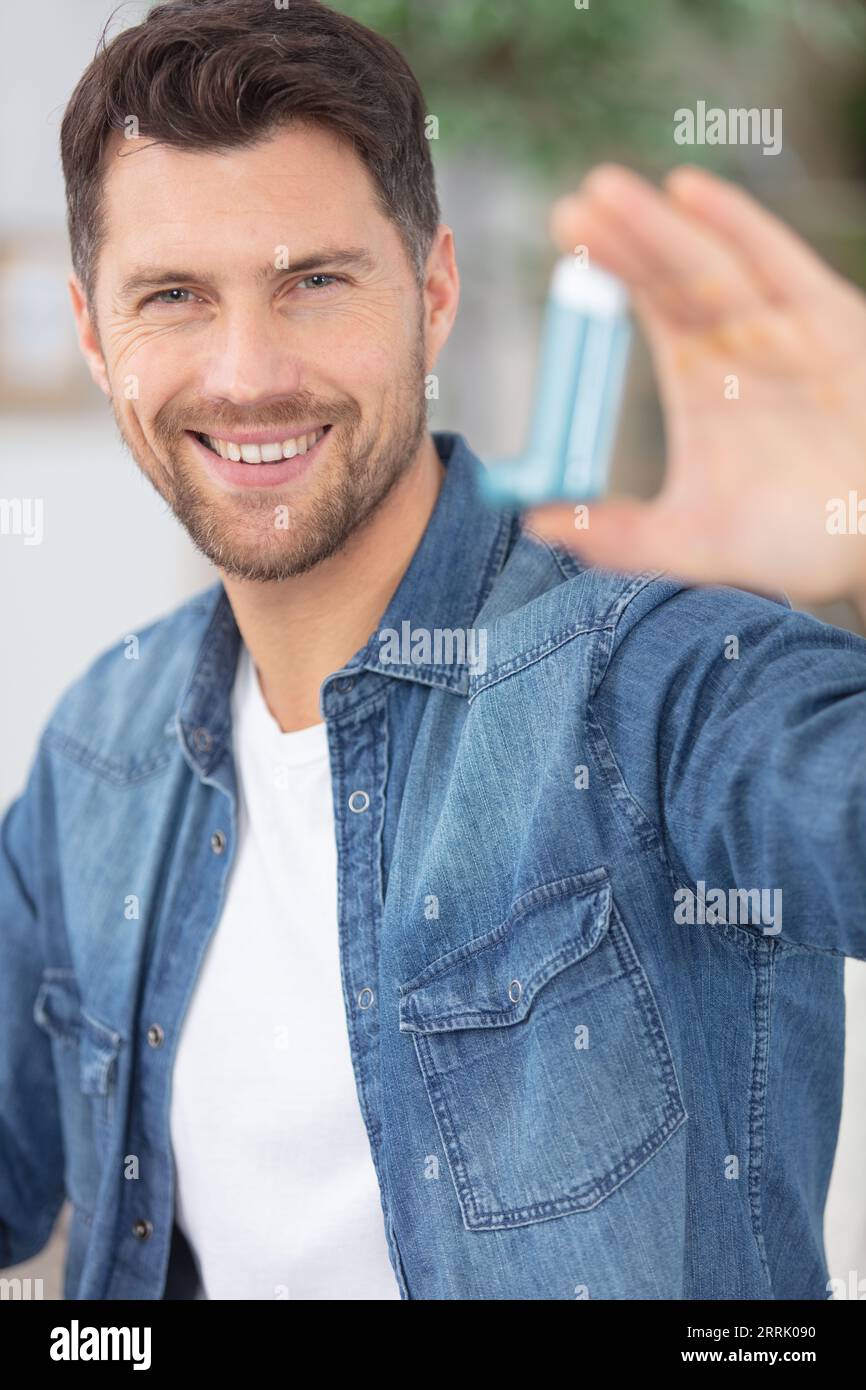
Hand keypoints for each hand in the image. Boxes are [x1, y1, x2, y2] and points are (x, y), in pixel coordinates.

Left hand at [523, 164, 865, 612]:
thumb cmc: (792, 540)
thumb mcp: (693, 543)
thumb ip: (619, 537)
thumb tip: (534, 525)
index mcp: (701, 374)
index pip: (648, 301)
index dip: (608, 266)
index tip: (564, 232)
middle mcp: (739, 339)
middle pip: (671, 272)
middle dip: (624, 237)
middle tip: (569, 208)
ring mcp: (785, 327)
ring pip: (712, 264)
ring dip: (659, 227)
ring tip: (605, 192)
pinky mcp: (831, 324)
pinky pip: (779, 267)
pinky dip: (738, 228)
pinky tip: (689, 192)